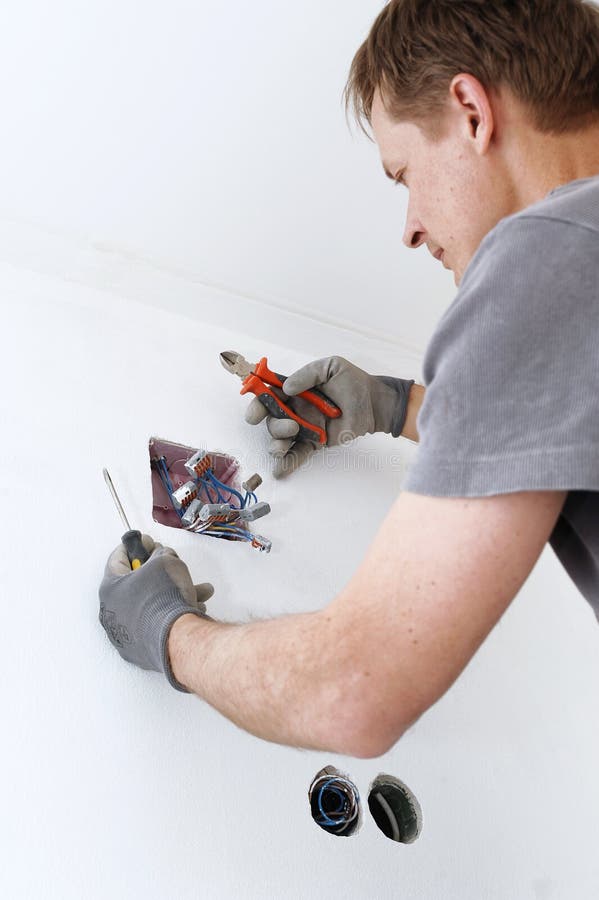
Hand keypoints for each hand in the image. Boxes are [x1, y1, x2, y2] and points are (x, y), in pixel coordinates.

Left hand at [98, 534, 213, 691]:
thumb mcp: (165, 560)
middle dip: (161, 571)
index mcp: (110, 589)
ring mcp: (128, 635)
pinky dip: (178, 613)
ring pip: (154, 604)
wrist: (176, 639)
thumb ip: (161, 553)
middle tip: (172, 562)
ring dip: (178, 592)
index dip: (133, 545)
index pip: (116, 559)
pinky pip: (161, 623)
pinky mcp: (144, 649)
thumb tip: (162, 556)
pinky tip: (197, 607)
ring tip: (201, 589)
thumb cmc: (163, 597)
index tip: (144, 540)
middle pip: (139, 583)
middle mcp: (114, 614)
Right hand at [244, 356, 414, 476]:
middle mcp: (295, 409)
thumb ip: (308, 374)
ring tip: (287, 443)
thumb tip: (286, 389)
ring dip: (277, 444)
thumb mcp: (331, 367)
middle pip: (271, 420)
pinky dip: (287, 463)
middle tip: (291, 426)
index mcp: (295, 390)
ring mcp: (304, 427)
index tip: (255, 413)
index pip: (269, 395)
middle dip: (273, 425)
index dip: (258, 403)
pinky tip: (280, 471)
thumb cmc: (354, 382)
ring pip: (280, 438)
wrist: (374, 404)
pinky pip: (297, 453)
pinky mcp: (314, 442)